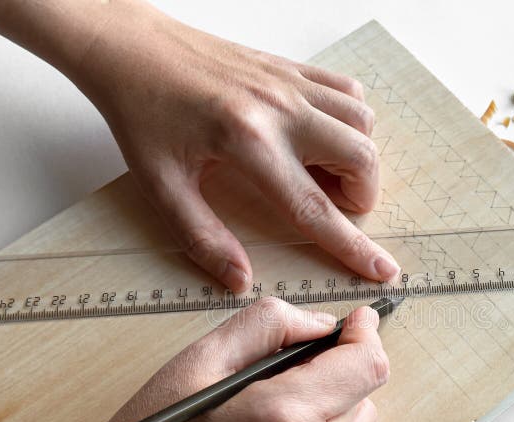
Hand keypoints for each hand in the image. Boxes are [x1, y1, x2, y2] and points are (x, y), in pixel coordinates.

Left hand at [72, 3, 399, 291]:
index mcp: (248, 143)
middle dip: (360, 195)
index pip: (314, 208)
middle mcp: (280, 109)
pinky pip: (347, 89)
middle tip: (331, 206)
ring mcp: (289, 83)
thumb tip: (239, 279)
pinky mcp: (289, 67)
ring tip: (325, 171)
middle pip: (360, 157)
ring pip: (362, 120)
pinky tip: (321, 134)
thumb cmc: (142, 114)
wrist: (131, 49)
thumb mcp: (162, 186)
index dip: (352, 245)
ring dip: (358, 155)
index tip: (382, 269)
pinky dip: (350, 118)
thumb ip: (203, 237)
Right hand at [72, 298, 387, 421]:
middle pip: (366, 396)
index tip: (357, 321)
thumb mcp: (198, 360)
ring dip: (335, 403)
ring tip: (280, 397)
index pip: (367, 365)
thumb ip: (269, 325)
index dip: (366, 334)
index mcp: (285, 417)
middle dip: (343, 366)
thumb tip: (320, 325)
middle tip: (298, 358)